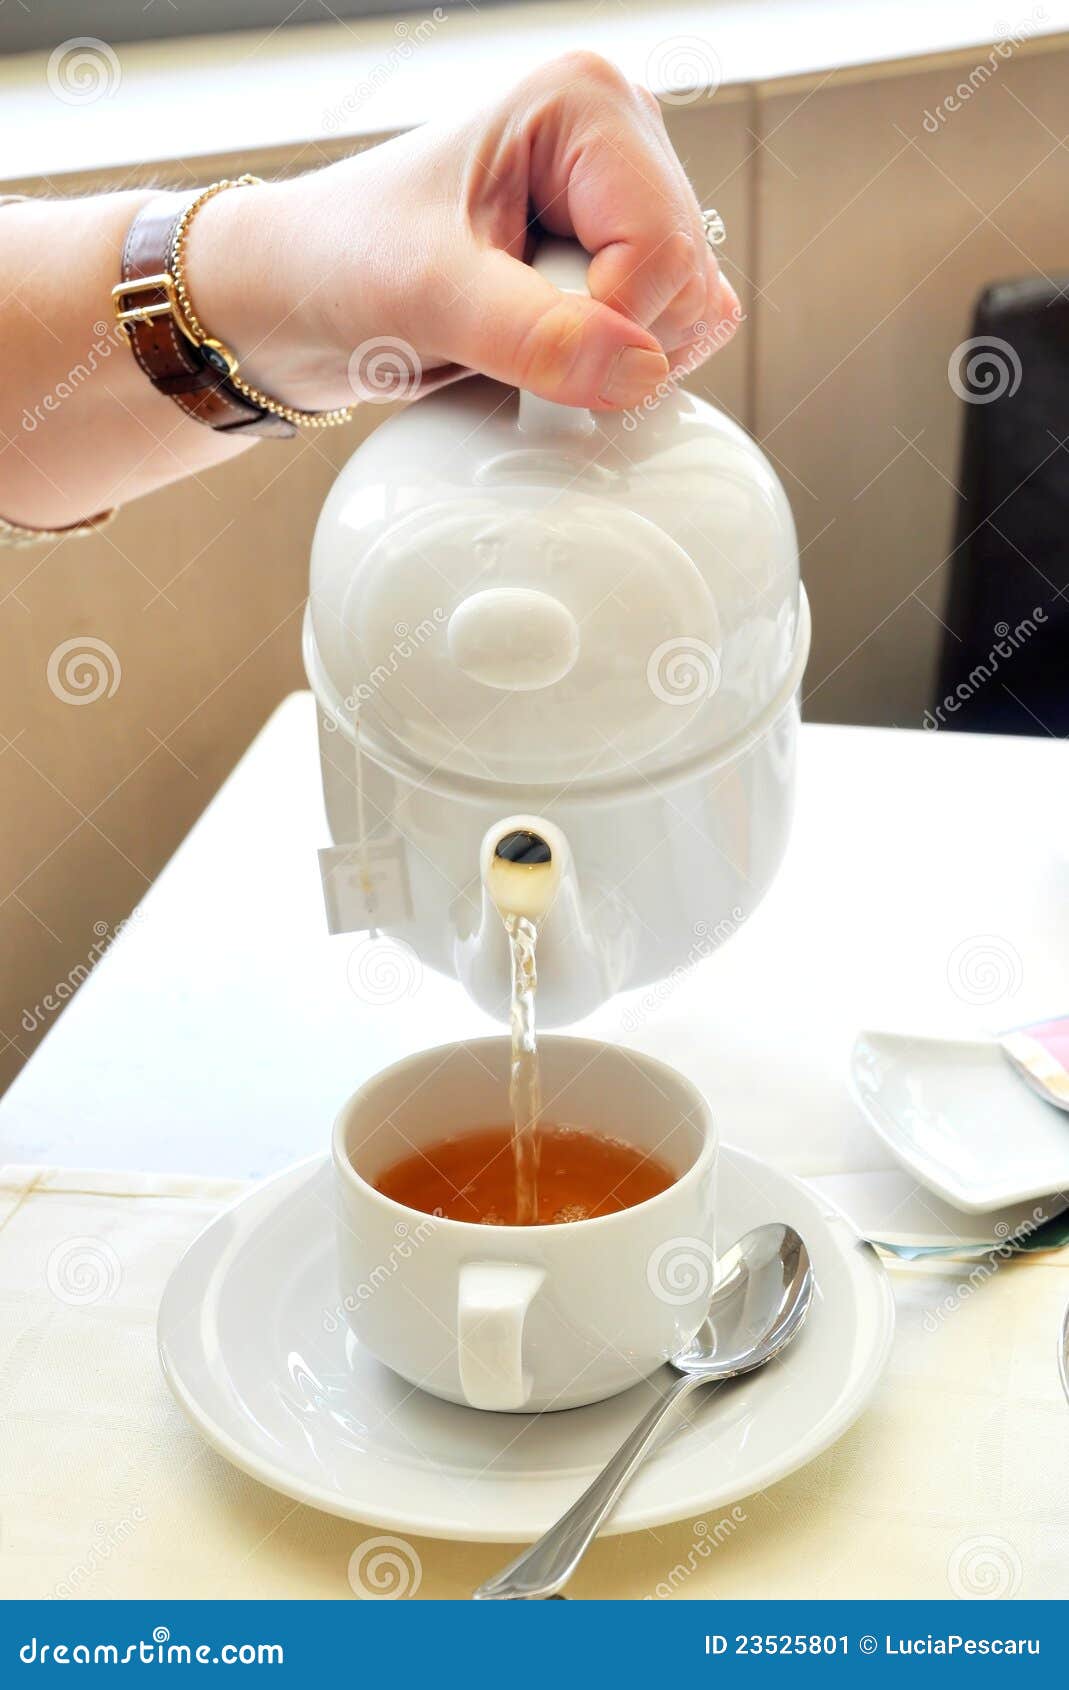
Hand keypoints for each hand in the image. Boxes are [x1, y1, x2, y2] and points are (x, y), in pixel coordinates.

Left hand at [191, 52, 740, 414]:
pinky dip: (609, 369)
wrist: (299, 296)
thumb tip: (640, 372)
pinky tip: (538, 349)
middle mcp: (622, 140)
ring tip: (512, 333)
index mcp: (585, 104)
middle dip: (609, 341)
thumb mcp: (427, 299)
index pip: (665, 248)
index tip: (516, 345)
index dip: (609, 328)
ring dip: (609, 359)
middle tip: (503, 330)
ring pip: (689, 318)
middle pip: (689, 284)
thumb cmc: (341, 265)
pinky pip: (666, 339)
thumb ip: (534, 336)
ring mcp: (623, 201)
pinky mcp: (616, 256)